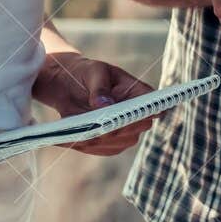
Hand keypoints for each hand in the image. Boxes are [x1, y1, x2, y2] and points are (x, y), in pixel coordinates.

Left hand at [34, 51, 158, 154]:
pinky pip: (98, 149)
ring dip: (95, 139)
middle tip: (93, 127)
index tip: (128, 117)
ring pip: (115, 143)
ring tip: (75, 132)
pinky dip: (83, 144)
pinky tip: (69, 137)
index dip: (145, 114)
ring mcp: (125, 132)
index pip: (152, 107)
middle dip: (113, 131)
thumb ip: (100, 88)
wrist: (71, 85)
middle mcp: (137, 116)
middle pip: (133, 130)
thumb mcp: (95, 72)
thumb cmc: (89, 73)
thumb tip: (104, 105)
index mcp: (140, 93)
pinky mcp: (109, 144)